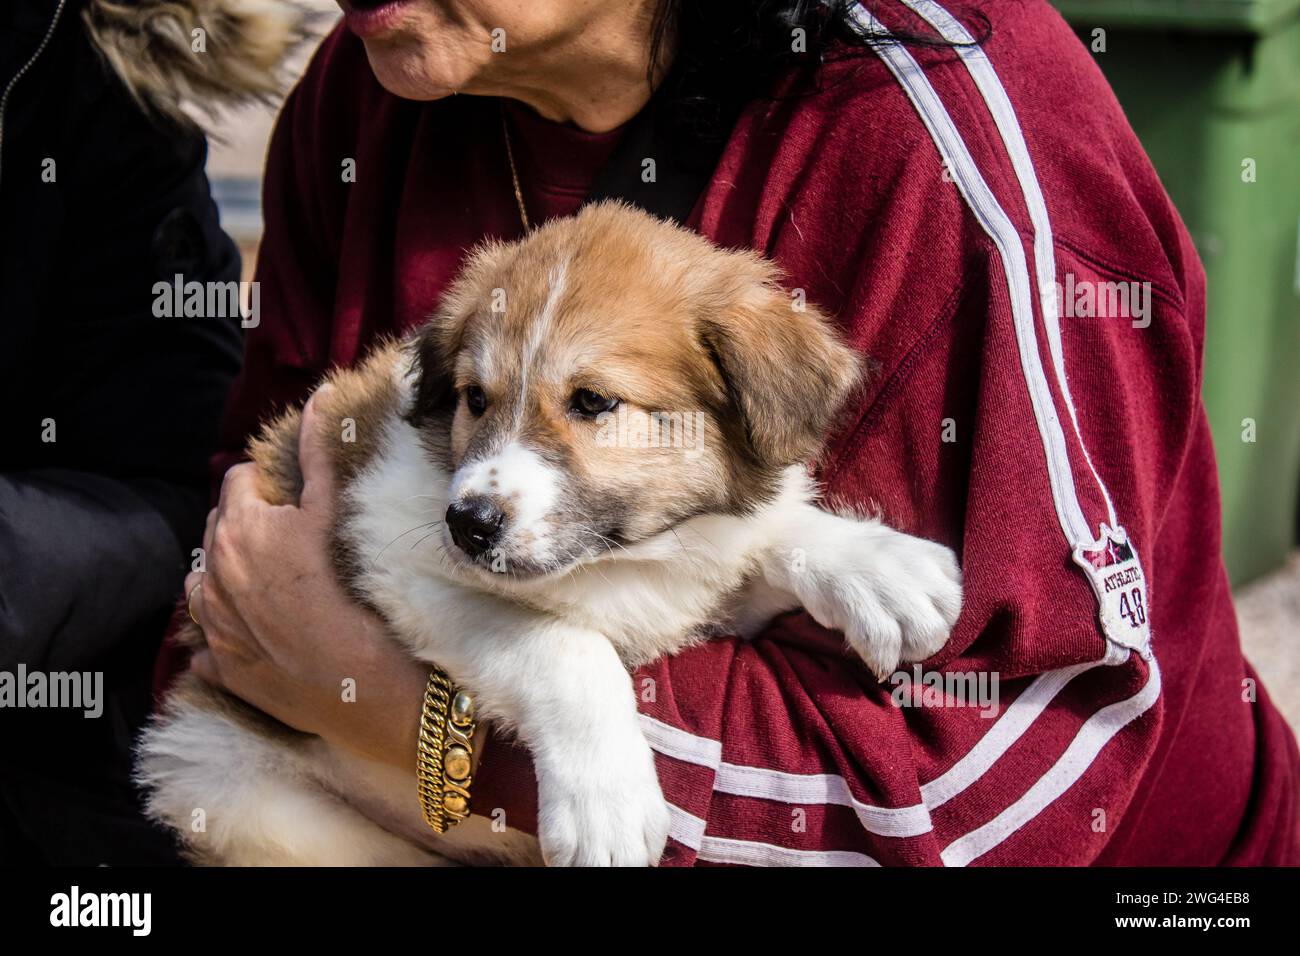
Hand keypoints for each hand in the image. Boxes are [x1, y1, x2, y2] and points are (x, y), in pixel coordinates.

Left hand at [185, 387, 429, 768]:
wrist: (366, 684)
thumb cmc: (357, 592)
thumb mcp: (338, 513)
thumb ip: (321, 454)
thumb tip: (319, 395)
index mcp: (238, 529)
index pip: (239, 480)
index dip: (270, 484)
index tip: (296, 498)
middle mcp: (212, 573)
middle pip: (220, 529)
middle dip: (249, 526)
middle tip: (294, 540)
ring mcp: (213, 625)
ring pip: (206, 583)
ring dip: (231, 576)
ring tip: (277, 586)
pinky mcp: (222, 668)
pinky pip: (211, 639)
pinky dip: (230, 629)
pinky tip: (265, 630)